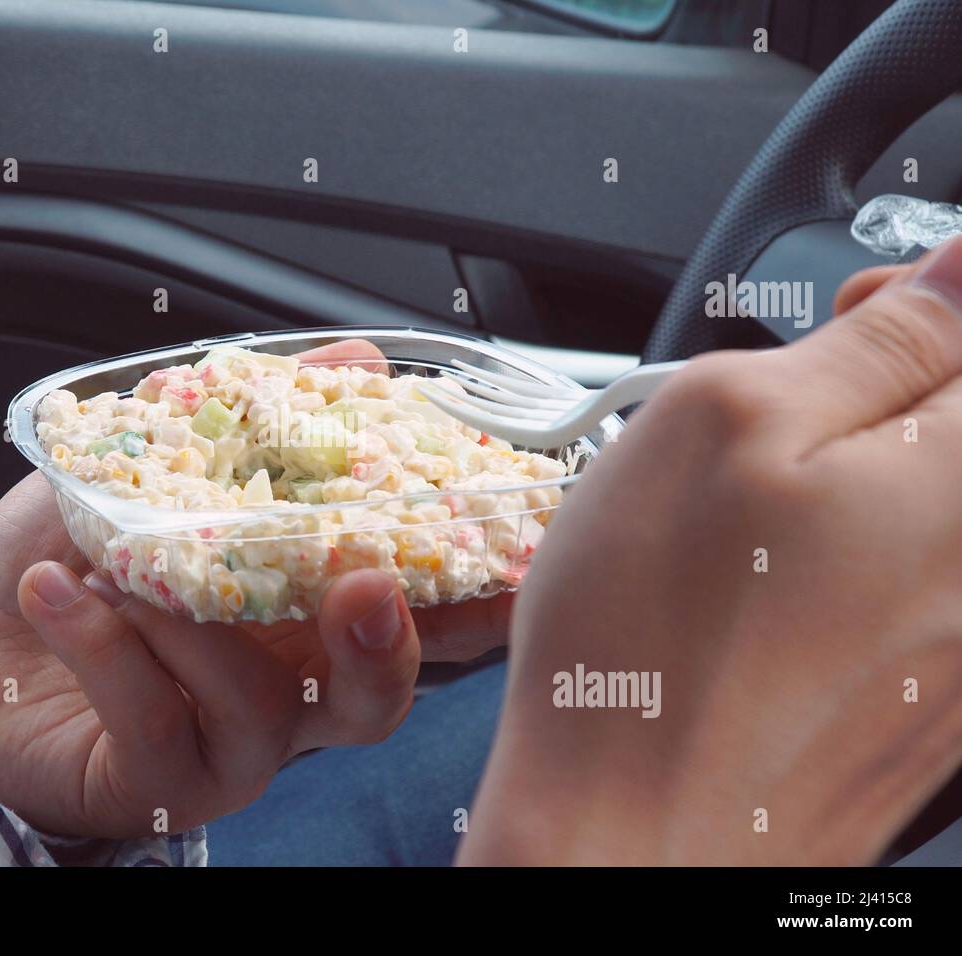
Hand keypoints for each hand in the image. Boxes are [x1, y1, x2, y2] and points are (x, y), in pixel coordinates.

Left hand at [0, 340, 509, 836]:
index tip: (517, 550)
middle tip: (363, 583)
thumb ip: (267, 417)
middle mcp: (284, 692)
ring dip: (195, 624)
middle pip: (377, 699)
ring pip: (263, 709)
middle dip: (387, 644)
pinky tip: (60, 592)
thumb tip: (362, 364)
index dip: (476, 594)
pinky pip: (154, 723)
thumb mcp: (169, 461)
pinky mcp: (150, 783)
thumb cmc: (78, 550)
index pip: (415, 618)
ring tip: (122, 563)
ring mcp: (223, 748)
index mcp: (306, 618)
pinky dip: (107, 648)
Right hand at [459, 239, 961, 865]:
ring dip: (875, 473)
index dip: (930, 296)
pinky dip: (863, 557)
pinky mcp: (933, 708)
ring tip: (763, 504)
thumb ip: (873, 336)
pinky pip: (920, 591)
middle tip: (796, 402)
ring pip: (941, 510)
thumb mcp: (723, 421)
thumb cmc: (650, 638)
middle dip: (902, 384)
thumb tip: (955, 274)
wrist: (628, 833)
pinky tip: (774, 585)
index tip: (860, 306)